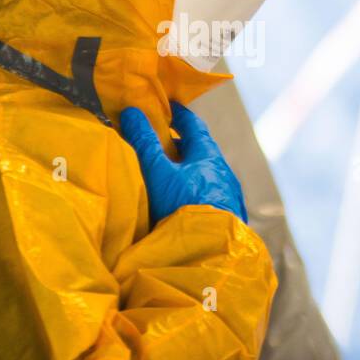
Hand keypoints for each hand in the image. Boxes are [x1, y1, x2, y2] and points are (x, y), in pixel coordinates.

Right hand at [119, 102, 248, 225]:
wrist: (210, 254)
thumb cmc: (183, 206)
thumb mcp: (158, 172)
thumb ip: (144, 142)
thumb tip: (131, 112)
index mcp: (210, 156)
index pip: (195, 126)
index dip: (179, 114)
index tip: (168, 106)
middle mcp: (223, 174)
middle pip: (200, 153)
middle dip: (180, 146)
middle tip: (160, 142)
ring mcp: (228, 198)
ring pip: (204, 177)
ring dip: (187, 172)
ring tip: (167, 175)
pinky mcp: (227, 219)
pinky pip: (208, 198)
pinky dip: (192, 193)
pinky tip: (181, 203)